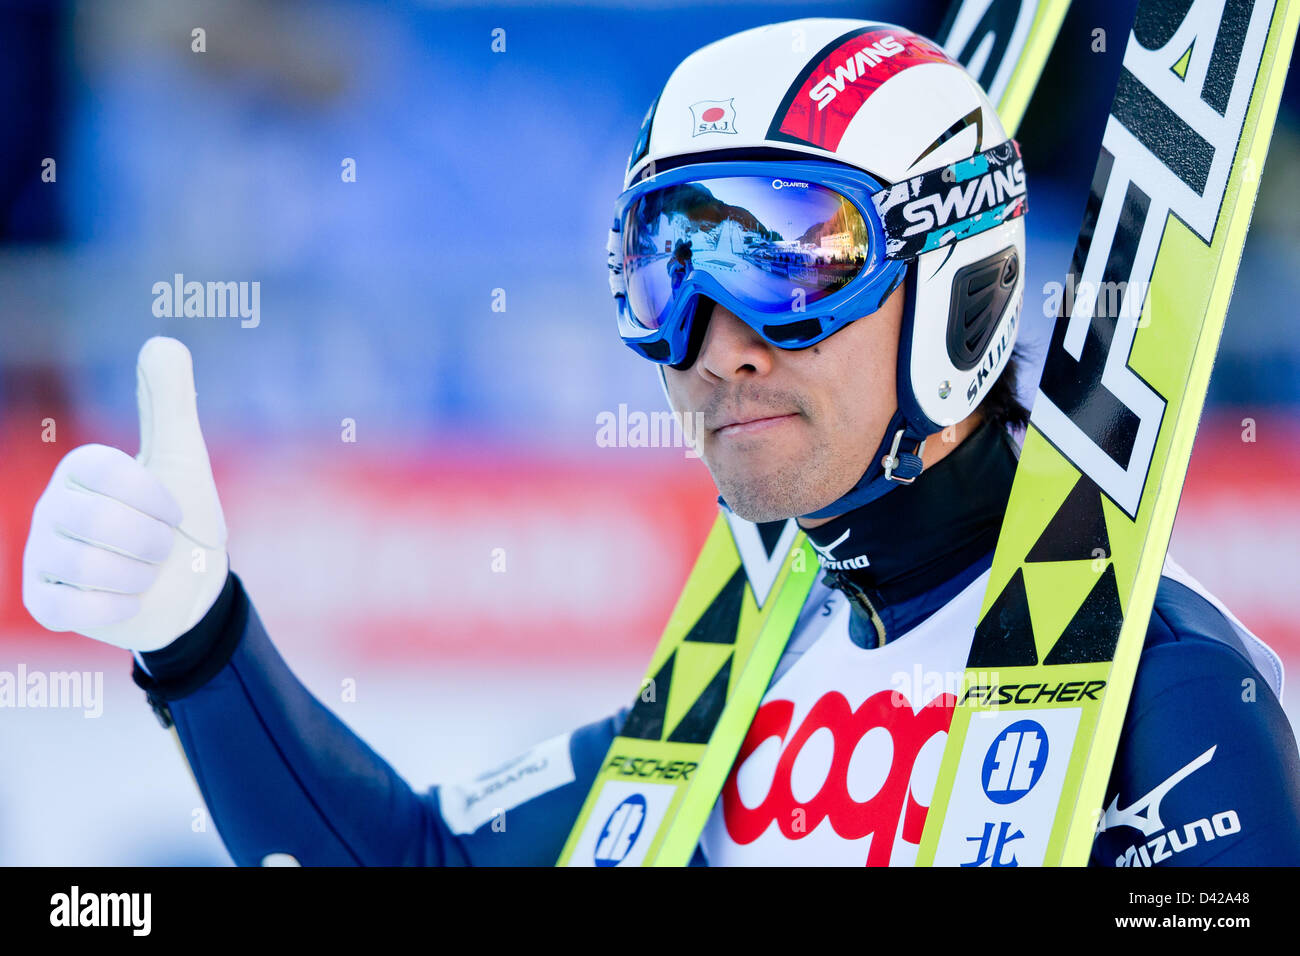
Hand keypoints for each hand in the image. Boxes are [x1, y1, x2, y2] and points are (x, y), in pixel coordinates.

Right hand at [22, 337, 228, 651]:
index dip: (151, 496)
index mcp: (81, 469)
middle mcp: (52, 507)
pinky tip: (130, 600)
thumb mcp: (184, 457)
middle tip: (164, 549)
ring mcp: (41, 555)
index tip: (175, 511)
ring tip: (147, 574)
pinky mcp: (43, 602)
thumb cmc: (185, 520)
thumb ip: (171, 401)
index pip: (104, 472)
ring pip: (86, 566)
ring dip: (138, 576)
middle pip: (97, 521)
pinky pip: (71, 608)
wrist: (191, 590)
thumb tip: (162, 340)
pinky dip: (116, 607)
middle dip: (152, 541)